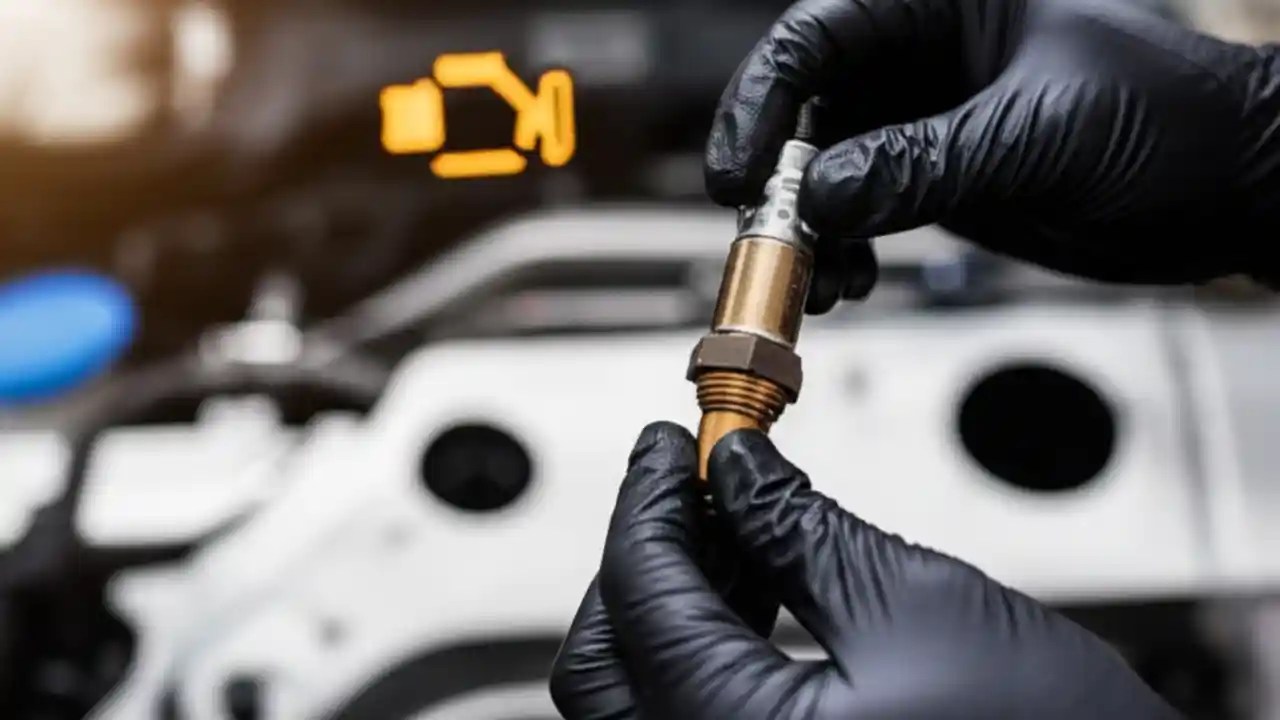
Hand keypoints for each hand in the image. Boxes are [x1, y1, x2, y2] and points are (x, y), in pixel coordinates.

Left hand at [550, 422, 1181, 718]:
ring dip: (675, 598)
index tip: (669, 442)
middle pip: (610, 657)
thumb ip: (799, 529)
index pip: (640, 593)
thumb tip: (735, 467)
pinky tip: (753, 589)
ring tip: (730, 519)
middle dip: (643, 556)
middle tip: (688, 478)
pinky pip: (695, 718)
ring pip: (646, 692)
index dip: (647, 499)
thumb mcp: (917, 606)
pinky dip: (708, 648)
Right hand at [705, 0, 1279, 303]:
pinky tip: (848, 283)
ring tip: (817, 282)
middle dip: (776, 179)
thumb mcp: (1035, 134)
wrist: (1231, 194)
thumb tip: (819, 196)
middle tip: (763, 239)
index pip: (819, 36)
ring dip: (806, 230)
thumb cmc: (1170, 121)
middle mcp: (923, 55)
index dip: (763, 101)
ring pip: (826, 170)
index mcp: (944, 3)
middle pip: (807, 108)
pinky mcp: (936, 178)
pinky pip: (861, 211)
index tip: (737, 172)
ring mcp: (925, 119)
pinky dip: (843, 250)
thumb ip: (921, 162)